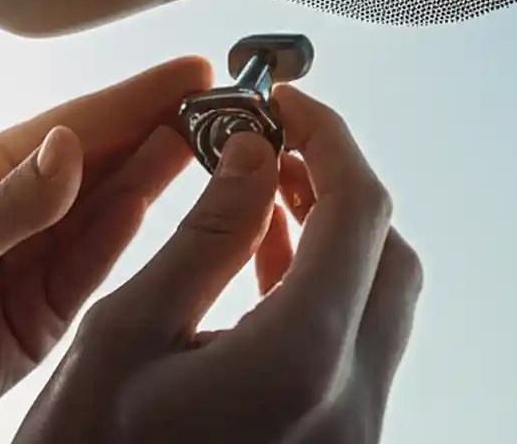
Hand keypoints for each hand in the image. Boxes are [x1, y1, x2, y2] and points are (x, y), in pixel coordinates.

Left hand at [0, 57, 211, 441]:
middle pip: (108, 156)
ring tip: (221, 139)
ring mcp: (41, 254)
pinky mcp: (53, 303)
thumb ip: (13, 206)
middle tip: (229, 101)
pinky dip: (140, 227)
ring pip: (116, 202)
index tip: (194, 72)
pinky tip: (173, 199)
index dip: (139, 96)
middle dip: (166, 123)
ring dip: (164, 169)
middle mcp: (22, 207)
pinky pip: (105, 258)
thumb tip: (70, 146)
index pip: (79, 126)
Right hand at [15, 87, 422, 443]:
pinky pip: (358, 346)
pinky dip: (327, 291)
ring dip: (336, 236)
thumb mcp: (128, 329)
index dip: (329, 140)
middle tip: (277, 147)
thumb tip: (254, 151)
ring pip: (382, 300)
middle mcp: (349, 402)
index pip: (358, 212)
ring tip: (266, 192)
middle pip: (388, 254)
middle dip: (340, 185)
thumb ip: (206, 233)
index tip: (291, 105)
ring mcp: (353, 432)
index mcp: (298, 362)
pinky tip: (268, 260)